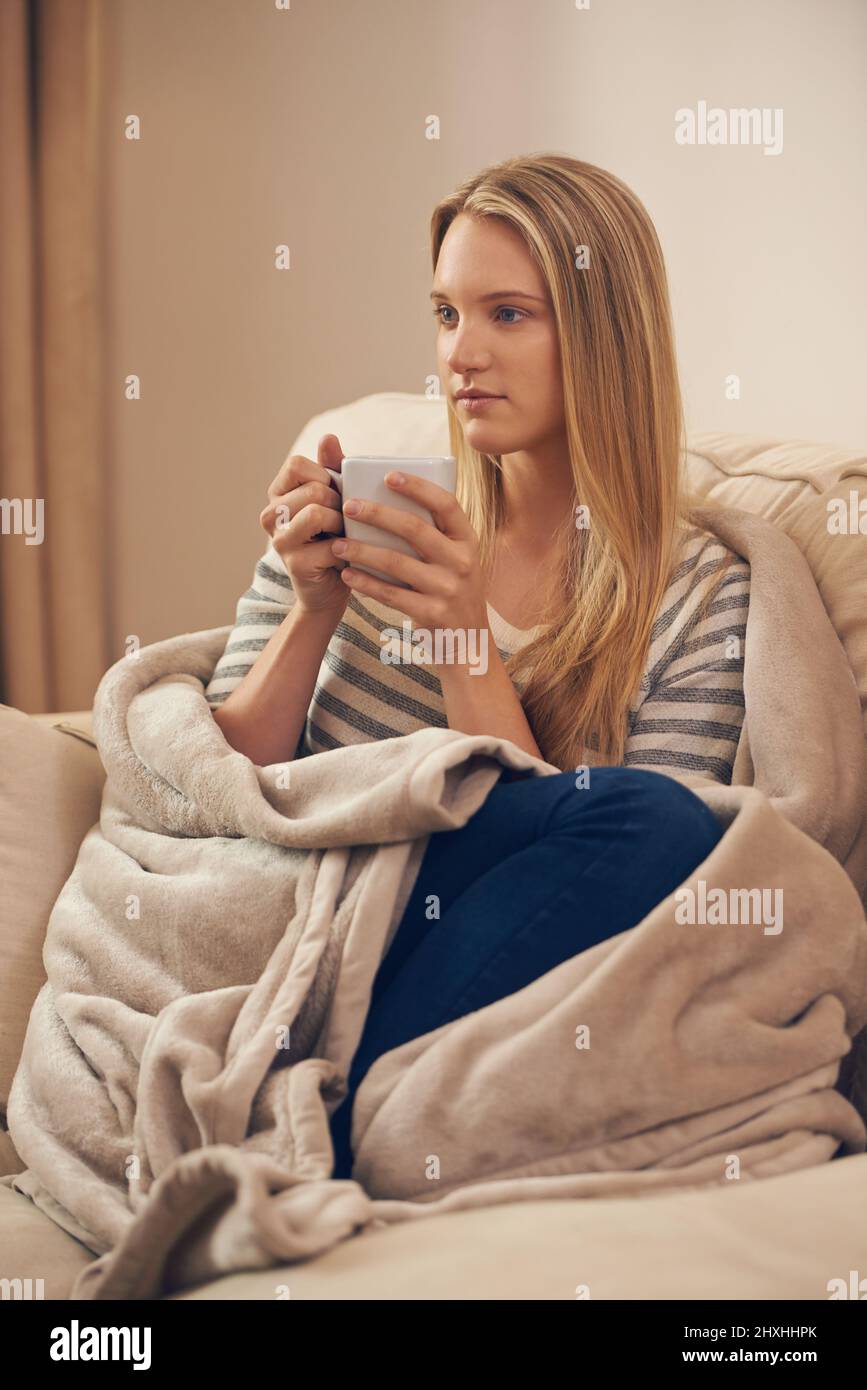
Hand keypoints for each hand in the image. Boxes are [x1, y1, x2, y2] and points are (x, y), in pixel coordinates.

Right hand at [259, 434, 349, 617]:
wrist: (334, 587)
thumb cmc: (337, 536)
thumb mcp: (336, 497)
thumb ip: (332, 467)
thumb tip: (328, 437)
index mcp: (278, 493)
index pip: (296, 464)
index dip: (324, 475)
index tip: (335, 494)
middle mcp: (270, 515)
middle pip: (313, 489)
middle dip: (340, 503)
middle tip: (344, 521)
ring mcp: (279, 541)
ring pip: (316, 512)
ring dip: (342, 524)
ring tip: (344, 536)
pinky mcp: (295, 564)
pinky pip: (329, 544)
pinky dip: (347, 550)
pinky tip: (346, 558)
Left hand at [330, 471, 488, 652]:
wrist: (469, 643)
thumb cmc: (453, 591)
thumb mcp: (458, 560)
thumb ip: (437, 535)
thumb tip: (392, 500)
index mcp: (468, 540)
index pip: (446, 504)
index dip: (418, 487)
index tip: (388, 475)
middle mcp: (462, 562)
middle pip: (415, 529)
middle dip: (377, 514)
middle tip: (348, 506)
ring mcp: (448, 589)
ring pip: (396, 562)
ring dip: (362, 550)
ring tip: (337, 543)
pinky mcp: (432, 613)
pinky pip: (390, 594)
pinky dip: (365, 583)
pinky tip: (347, 575)